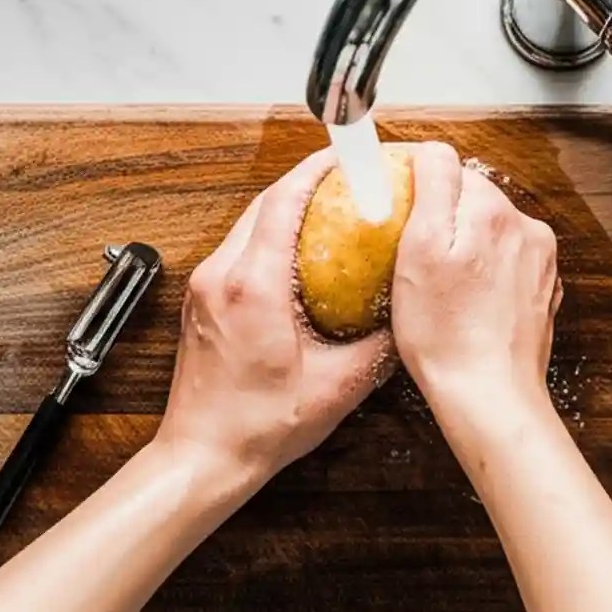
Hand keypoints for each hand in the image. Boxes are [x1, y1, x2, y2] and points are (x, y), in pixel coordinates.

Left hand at [158, 147, 396, 474]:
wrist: (204, 456)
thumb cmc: (257, 428)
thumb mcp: (338, 387)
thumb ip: (380, 347)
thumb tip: (410, 318)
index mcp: (253, 287)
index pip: (284, 202)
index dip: (318, 170)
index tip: (346, 155)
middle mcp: (221, 277)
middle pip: (265, 203)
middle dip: (308, 183)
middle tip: (348, 178)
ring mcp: (205, 286)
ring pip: (248, 223)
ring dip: (288, 209)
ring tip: (331, 209)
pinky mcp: (202, 300)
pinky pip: (239, 249)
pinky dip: (271, 236)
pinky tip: (301, 253)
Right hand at [391, 143, 561, 407]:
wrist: (489, 395)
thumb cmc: (444, 332)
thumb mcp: (419, 249)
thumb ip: (432, 185)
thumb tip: (433, 149)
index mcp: (495, 211)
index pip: (449, 173)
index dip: (419, 199)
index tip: (402, 230)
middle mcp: (527, 229)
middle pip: (472, 205)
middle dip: (445, 227)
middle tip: (417, 269)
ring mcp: (541, 263)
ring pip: (490, 238)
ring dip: (466, 254)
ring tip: (442, 294)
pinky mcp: (543, 293)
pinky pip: (506, 269)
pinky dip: (486, 281)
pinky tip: (466, 309)